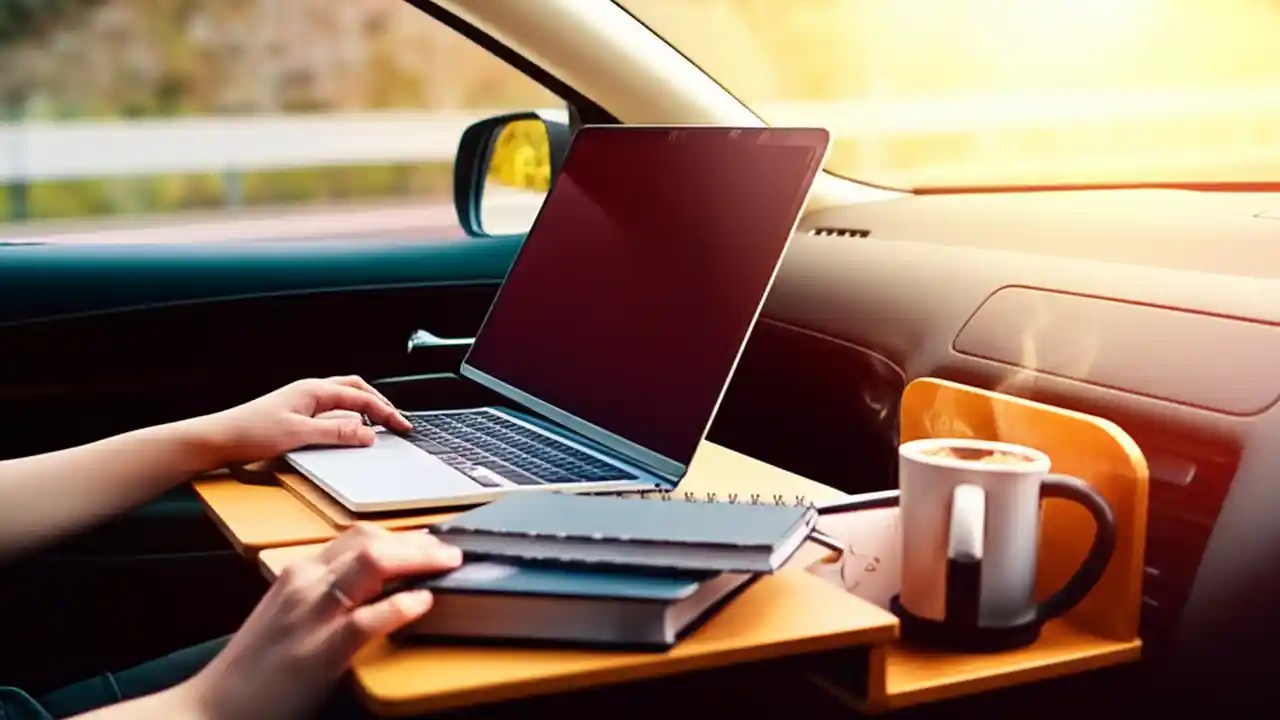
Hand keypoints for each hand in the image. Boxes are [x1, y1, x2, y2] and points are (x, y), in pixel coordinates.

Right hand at [185, 524, 462, 719]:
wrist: (212, 708)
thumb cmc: (256, 666)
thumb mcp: (290, 615)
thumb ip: (326, 594)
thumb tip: (374, 585)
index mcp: (298, 572)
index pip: (357, 536)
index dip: (400, 535)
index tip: (429, 542)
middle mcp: (305, 582)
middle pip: (371, 541)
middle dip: (417, 542)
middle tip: (448, 551)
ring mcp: (312, 613)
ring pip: (373, 564)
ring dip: (419, 559)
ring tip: (447, 565)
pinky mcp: (320, 649)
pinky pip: (369, 617)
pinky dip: (402, 604)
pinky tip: (423, 601)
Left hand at [197, 375, 412, 467]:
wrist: (218, 439)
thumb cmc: (250, 431)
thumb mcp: (299, 434)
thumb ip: (336, 434)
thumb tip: (367, 434)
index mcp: (314, 390)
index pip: (360, 397)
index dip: (385, 411)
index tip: (402, 425)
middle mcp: (310, 392)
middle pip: (355, 390)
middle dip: (379, 404)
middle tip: (396, 421)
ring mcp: (303, 403)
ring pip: (344, 400)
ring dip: (364, 410)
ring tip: (380, 425)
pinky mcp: (297, 416)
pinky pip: (331, 413)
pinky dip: (348, 420)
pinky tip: (349, 433)